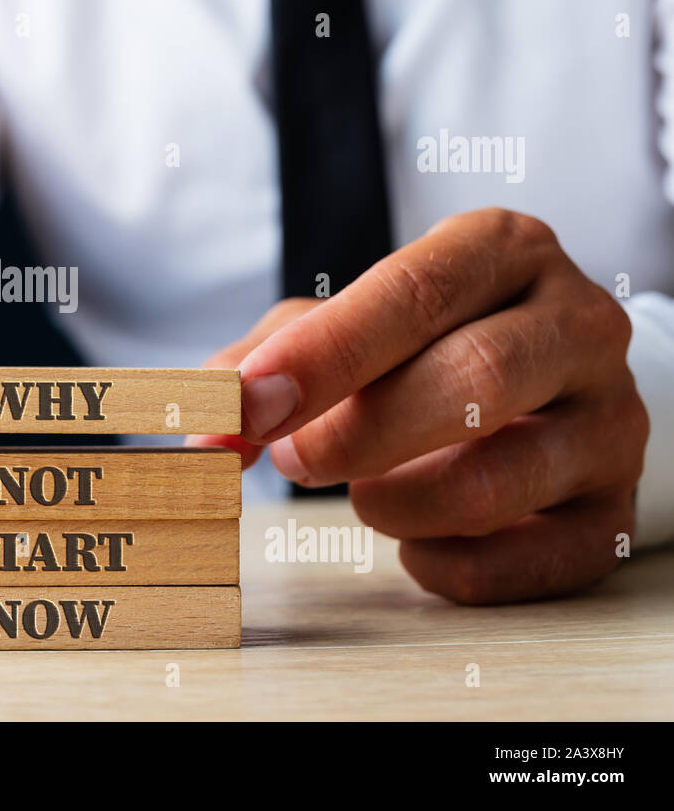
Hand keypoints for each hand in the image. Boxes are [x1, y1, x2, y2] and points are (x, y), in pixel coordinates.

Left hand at [195, 208, 646, 603]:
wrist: (536, 390)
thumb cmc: (416, 347)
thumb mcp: (335, 326)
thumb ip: (260, 366)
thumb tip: (203, 436)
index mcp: (503, 251)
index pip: (415, 294)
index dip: (326, 354)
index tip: (251, 404)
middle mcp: (578, 324)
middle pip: (476, 376)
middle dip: (361, 432)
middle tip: (292, 462)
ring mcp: (610, 419)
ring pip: (504, 476)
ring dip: (401, 502)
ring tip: (363, 495)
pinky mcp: (614, 510)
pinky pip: (532, 560)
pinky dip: (449, 565)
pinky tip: (416, 543)